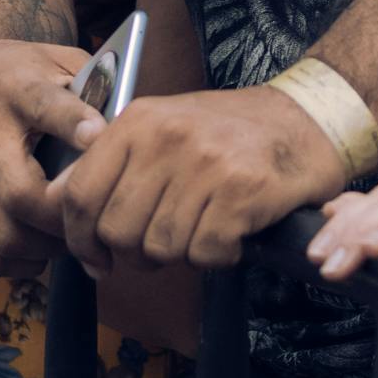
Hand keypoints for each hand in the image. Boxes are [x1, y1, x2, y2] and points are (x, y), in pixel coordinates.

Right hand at [0, 30, 92, 276]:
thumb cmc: (9, 71)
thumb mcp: (51, 57)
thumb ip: (91, 84)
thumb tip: (129, 123)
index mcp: (16, 90)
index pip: (43, 106)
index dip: (73, 123)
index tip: (98, 136)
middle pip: (19, 193)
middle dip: (64, 215)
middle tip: (95, 215)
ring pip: (5, 235)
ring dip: (48, 247)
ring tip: (73, 235)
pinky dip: (21, 263)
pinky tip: (42, 248)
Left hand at [54, 84, 345, 270]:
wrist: (309, 118)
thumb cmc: (232, 133)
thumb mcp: (165, 128)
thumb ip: (118, 164)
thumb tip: (68, 217)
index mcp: (138, 121)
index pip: (79, 193)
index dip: (79, 239)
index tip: (94, 259)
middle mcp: (166, 138)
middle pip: (117, 230)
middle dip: (136, 253)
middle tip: (165, 245)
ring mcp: (205, 163)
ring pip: (160, 248)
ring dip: (182, 254)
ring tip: (205, 229)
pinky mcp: (243, 191)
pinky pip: (205, 254)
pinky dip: (218, 256)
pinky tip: (233, 233)